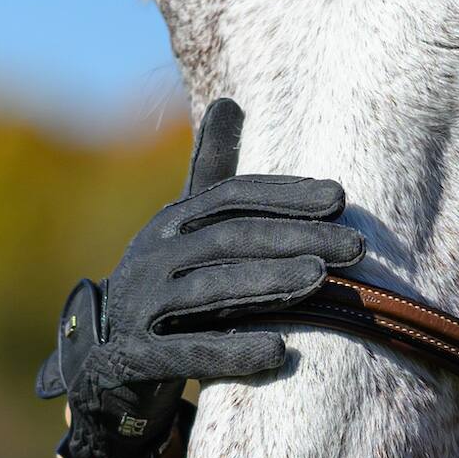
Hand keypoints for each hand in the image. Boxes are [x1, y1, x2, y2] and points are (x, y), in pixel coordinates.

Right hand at [36, 99, 362, 457]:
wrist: (103, 355)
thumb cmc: (166, 284)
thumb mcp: (185, 228)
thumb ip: (212, 173)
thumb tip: (230, 100)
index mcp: (171, 222)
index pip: (231, 198)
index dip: (284, 195)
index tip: (341, 198)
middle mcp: (153, 256)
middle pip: (228, 239)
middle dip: (294, 238)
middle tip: (355, 245)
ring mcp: (142, 306)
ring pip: (208, 290)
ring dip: (267, 282)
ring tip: (321, 278)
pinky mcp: (139, 357)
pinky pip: (189, 352)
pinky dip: (233, 351)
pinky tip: (279, 351)